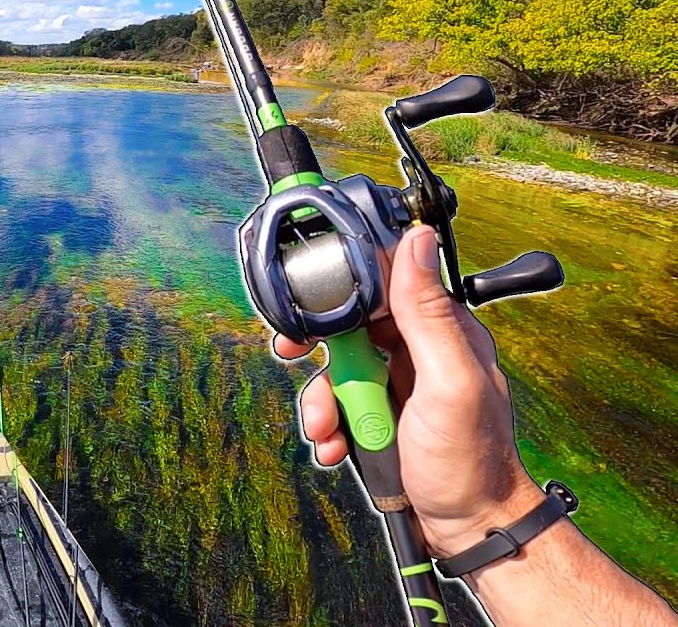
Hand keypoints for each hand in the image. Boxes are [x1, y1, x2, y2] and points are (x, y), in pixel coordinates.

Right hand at [275, 225, 546, 556]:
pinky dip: (328, 427)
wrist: (470, 527)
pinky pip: (336, 407)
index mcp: (440, 329)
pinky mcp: (379, 415)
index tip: (311, 306)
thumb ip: (428, 314)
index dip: (341, 288)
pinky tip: (338, 447)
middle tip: (295, 356)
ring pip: (334, 370)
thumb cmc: (471, 461)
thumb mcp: (449, 382)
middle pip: (346, 326)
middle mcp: (415, 351)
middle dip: (318, 351)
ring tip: (328, 429)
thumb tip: (417, 238)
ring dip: (320, 401)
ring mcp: (395, 384)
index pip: (382, 282)